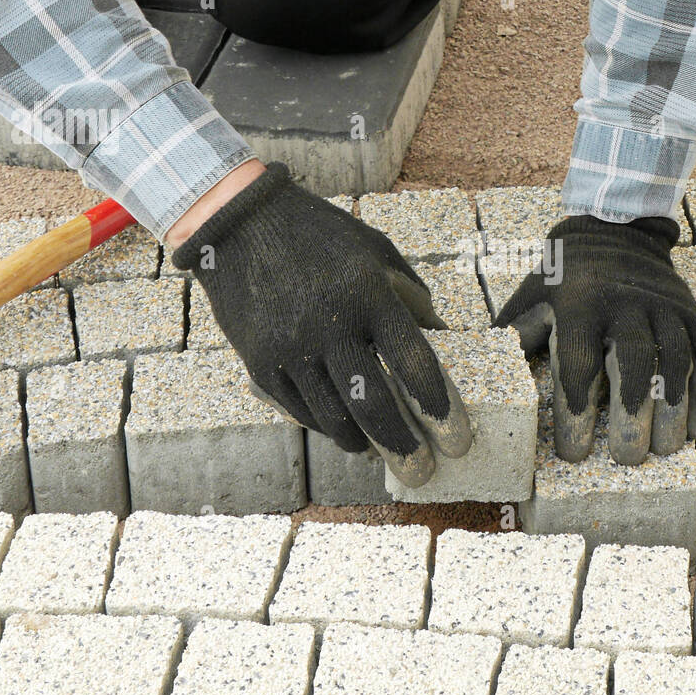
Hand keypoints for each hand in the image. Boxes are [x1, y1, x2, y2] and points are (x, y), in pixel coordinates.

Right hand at [170, 162, 471, 486]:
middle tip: (423, 471)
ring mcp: (290, 347)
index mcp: (368, 293)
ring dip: (364, 443)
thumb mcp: (374, 251)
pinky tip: (343, 431)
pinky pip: (299, 411)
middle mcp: (329, 323)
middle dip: (404, 447)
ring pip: (334, 418)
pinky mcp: (260, 362)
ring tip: (382, 451)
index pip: (413, 362)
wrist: (239, 223)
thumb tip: (444, 339)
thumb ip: (411, 295)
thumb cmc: (320, 235)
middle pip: (373, 404)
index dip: (441, 406)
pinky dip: (326, 427)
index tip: (456, 436)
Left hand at [496, 215, 695, 464]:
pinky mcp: (691, 310)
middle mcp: (624, 303)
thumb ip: (513, 341)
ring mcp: (663, 305)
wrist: (613, 228)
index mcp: (577, 305)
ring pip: (677, 360)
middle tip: (626, 457)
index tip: (574, 452)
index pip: (577, 363)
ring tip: (667, 449)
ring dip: (675, 409)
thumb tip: (475, 387)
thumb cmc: (562, 279)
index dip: (576, 412)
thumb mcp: (530, 300)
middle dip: (632, 415)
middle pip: (634, 362)